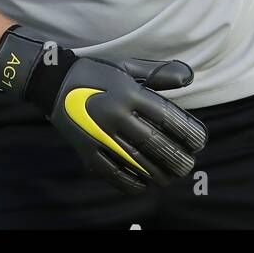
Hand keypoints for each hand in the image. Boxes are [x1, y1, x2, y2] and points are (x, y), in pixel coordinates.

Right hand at [0, 27, 207, 193]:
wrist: (53, 82)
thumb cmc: (98, 73)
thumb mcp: (127, 67)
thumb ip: (158, 74)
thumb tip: (190, 76)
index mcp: (127, 92)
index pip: (165, 116)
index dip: (187, 131)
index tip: (200, 142)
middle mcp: (114, 114)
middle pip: (154, 143)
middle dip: (176, 157)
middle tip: (188, 165)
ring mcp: (99, 134)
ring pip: (136, 161)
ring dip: (158, 173)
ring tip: (171, 177)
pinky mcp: (86, 150)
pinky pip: (112, 172)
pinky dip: (131, 182)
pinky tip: (144, 185)